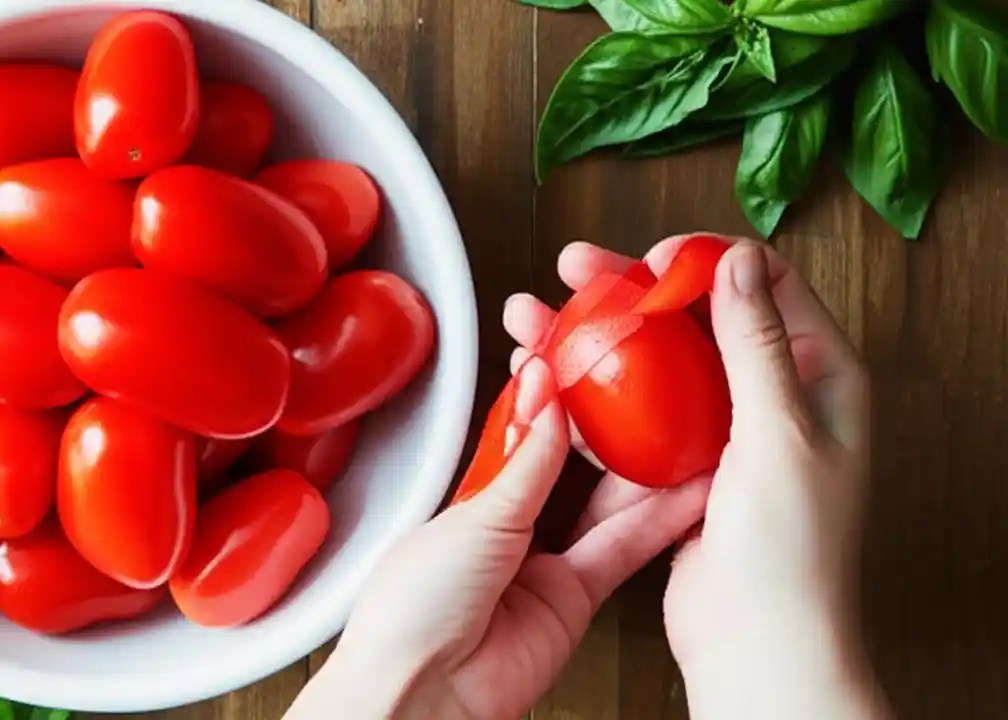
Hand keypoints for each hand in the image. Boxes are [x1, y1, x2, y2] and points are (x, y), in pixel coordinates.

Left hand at [286, 356, 709, 719]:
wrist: (423, 691)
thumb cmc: (413, 606)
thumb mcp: (477, 514)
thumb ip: (526, 457)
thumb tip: (545, 386)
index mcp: (473, 496)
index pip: (528, 431)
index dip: (559, 392)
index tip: (588, 349)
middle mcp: (513, 526)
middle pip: (577, 465)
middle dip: (613, 425)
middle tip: (649, 379)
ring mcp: (547, 563)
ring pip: (609, 505)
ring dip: (647, 469)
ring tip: (686, 422)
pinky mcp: (576, 599)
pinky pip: (622, 550)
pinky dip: (657, 520)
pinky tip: (689, 487)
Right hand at [503, 237, 888, 718]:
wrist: (759, 644)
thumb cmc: (791, 550)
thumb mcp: (779, 432)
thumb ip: (758, 342)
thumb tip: (739, 259)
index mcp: (820, 376)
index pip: (765, 283)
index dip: (704, 258)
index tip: (650, 257)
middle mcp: (771, 395)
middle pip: (693, 317)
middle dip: (629, 289)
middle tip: (574, 268)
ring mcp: (721, 432)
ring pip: (653, 363)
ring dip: (596, 337)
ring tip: (536, 316)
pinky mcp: (679, 467)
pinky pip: (633, 415)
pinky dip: (591, 394)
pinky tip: (547, 378)